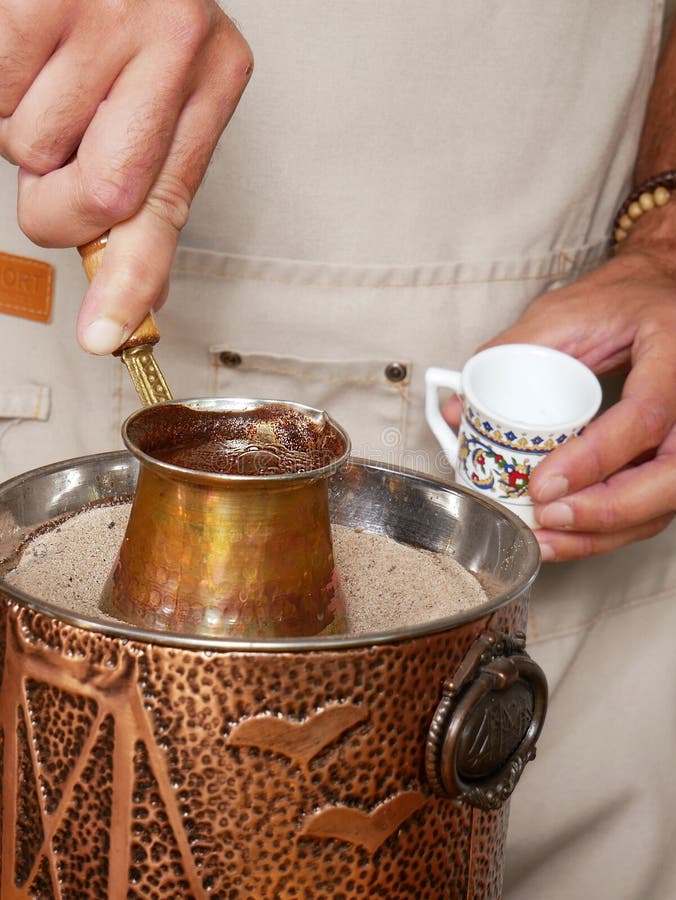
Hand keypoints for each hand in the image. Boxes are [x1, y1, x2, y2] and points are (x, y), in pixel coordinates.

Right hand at [0, 0, 252, 352]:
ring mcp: (108, 13)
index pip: (170, 205)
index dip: (132, 278)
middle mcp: (176, 42)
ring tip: (47, 75)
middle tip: (55, 166)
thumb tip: (122, 295)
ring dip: (22, 132)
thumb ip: (146, 183)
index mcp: (212, 75)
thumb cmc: (120, 8)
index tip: (106, 334)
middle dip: (57, 206)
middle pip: (103, 195)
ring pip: (32, 146)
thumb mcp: (159, 89)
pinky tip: (23, 49)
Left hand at [443, 223, 675, 561]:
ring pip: (663, 503)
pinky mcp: (674, 458)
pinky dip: (608, 530)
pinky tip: (564, 536)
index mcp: (673, 351)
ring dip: (602, 533)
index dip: (596, 456)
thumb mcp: (563, 313)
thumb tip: (458, 410)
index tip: (543, 483)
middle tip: (545, 517)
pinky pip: (651, 506)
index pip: (647, 414)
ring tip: (544, 539)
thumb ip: (509, 353)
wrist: (658, 300)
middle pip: (670, 477)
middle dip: (605, 510)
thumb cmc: (617, 304)